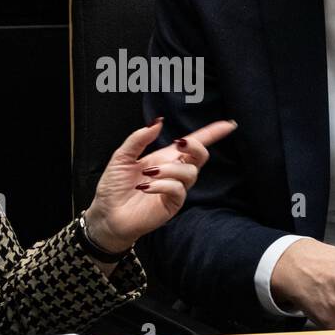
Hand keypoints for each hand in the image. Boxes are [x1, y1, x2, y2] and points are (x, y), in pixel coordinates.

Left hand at [83, 118, 237, 257]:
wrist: (106, 213)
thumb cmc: (114, 186)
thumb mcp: (122, 156)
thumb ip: (139, 138)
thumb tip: (158, 122)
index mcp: (165, 157)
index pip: (194, 143)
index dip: (212, 133)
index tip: (228, 124)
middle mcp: (174, 172)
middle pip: (200, 156)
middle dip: (195, 146)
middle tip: (179, 144)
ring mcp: (175, 189)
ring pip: (190, 173)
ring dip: (171, 169)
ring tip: (149, 172)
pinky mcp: (172, 205)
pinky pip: (178, 190)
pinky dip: (163, 185)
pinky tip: (146, 187)